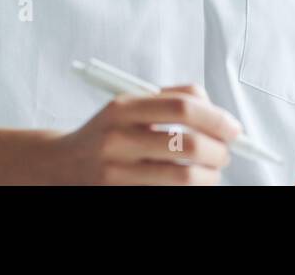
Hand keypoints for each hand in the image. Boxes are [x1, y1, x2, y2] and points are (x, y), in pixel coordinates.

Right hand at [40, 83, 243, 184]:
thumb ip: (172, 99)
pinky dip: (189, 190)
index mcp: (123, 108)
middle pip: (187, 144)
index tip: (233, 129)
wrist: (61, 165)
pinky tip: (191, 183)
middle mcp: (117, 139)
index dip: (216, 118)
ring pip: (183, 176)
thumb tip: (219, 116)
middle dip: (218, 150)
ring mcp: (115, 173)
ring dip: (209, 176)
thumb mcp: (129, 106)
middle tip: (225, 153)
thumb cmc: (107, 133)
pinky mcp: (117, 195)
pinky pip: (168, 194)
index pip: (183, 106)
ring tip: (211, 172)